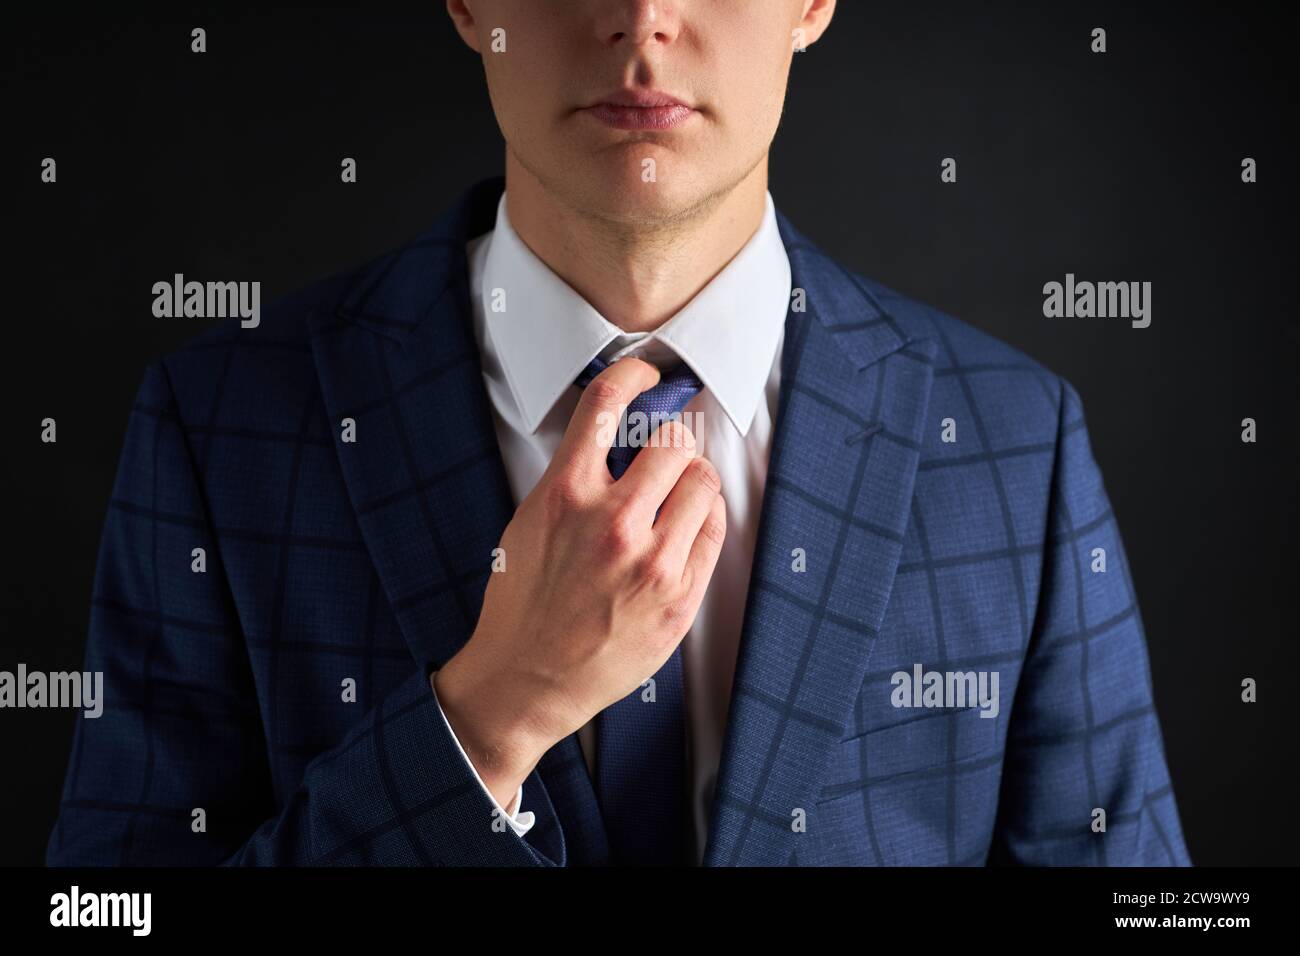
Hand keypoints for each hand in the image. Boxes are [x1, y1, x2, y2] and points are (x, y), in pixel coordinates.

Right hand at [433, 357, 726, 806]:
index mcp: (565, 494)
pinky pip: (715, 530)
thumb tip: (619, 438)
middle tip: (667, 452)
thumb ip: (573, 478)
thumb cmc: (523, 602)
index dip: (634, 374)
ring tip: (678, 494)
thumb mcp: (529, 522)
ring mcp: (652, 562)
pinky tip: (688, 525)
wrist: (527, 681)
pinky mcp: (679, 596)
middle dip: (672, 441)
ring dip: (693, 480)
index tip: (647, 374)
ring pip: (703, 482)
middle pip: (673, 442)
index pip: (607, 404)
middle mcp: (612, 522)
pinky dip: (706, 517)